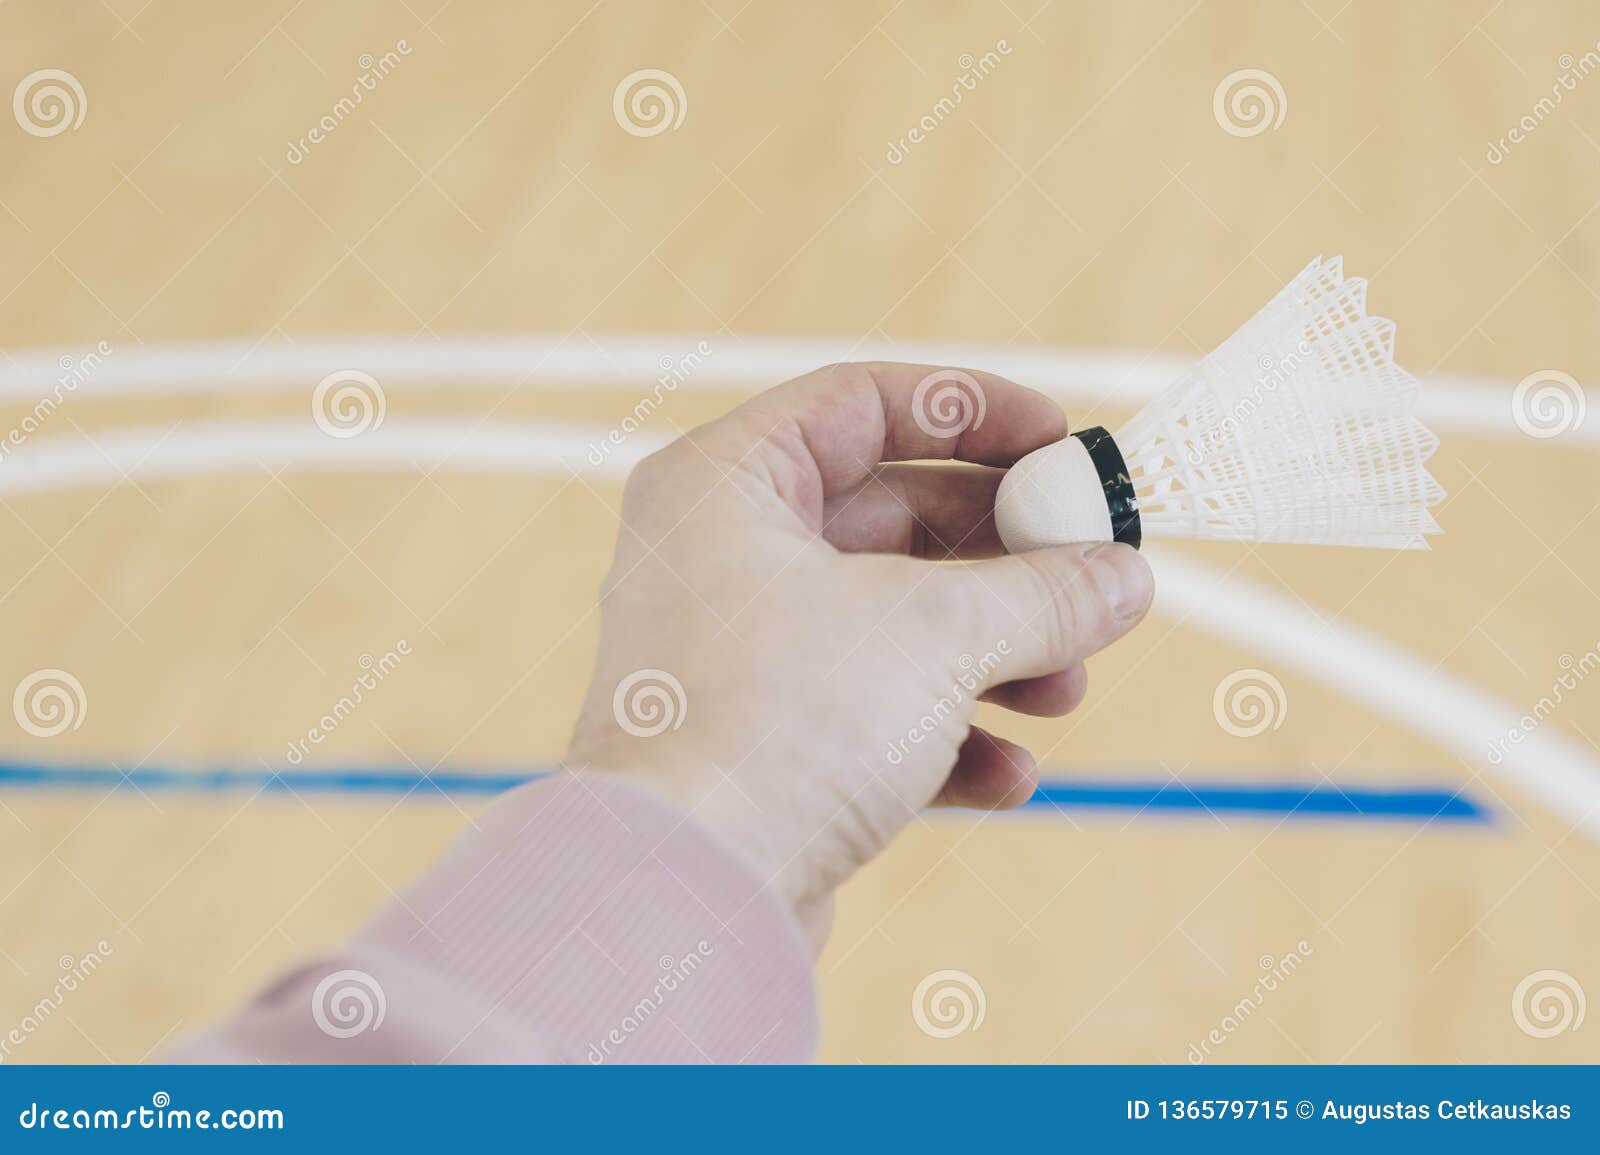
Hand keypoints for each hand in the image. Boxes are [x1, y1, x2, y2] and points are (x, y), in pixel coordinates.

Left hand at [565, 363, 1153, 946]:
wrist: (685, 899)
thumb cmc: (775, 729)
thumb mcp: (937, 635)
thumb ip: (1042, 593)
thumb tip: (1123, 577)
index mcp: (726, 485)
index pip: (862, 403)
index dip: (975, 412)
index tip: (1061, 443)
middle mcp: (721, 561)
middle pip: (892, 519)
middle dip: (1004, 557)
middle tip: (1089, 577)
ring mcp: (738, 658)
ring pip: (892, 624)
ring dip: (993, 655)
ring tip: (1065, 690)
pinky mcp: (761, 748)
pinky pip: (871, 715)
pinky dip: (946, 737)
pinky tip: (1007, 775)